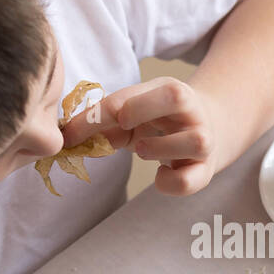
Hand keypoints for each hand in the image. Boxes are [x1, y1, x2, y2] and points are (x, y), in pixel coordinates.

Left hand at [61, 76, 223, 195]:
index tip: (75, 131)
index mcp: (167, 91)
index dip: (102, 112)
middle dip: (141, 109)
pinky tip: (160, 174)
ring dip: (161, 147)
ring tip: (143, 150)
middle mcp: (191, 112)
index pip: (134, 94)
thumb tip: (68, 138)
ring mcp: (203, 140)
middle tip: (123, 126)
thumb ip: (102, 124)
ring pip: (195, 141)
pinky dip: (170, 182)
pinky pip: (190, 180)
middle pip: (177, 96)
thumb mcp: (131, 117)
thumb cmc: (158, 124)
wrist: (205, 133)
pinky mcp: (205, 170)